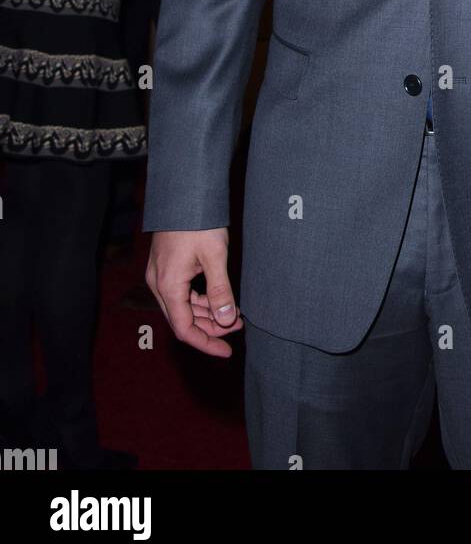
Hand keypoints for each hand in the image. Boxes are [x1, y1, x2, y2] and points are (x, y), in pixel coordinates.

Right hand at [146, 229, 243, 356]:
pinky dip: (201, 299)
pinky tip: (219, 298)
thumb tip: (226, 320)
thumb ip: (220, 290)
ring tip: (235, 314)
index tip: (227, 351)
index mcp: (168, 286)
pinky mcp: (167, 266)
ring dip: (207, 313)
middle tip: (238, 327)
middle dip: (210, 328)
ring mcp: (160, 274)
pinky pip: (182, 292)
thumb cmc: (198, 222)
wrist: (183, 193)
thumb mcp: (215, 256)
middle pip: (183, 319)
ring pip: (183, 306)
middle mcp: (159, 283)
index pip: (184, 329)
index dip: (206, 343)